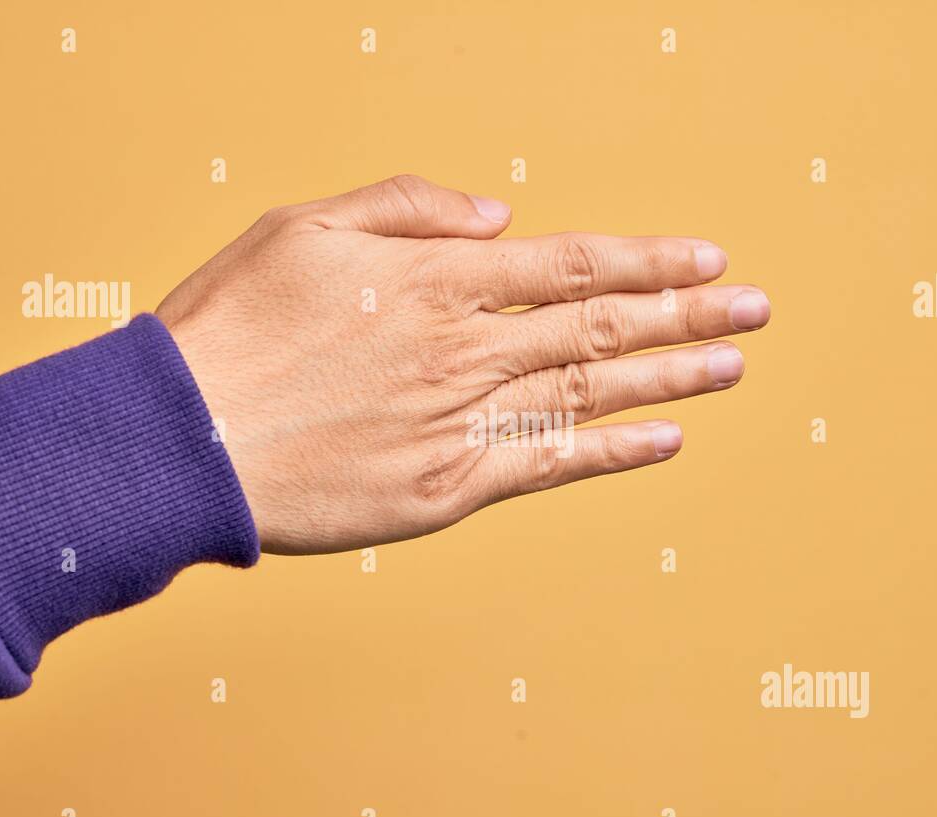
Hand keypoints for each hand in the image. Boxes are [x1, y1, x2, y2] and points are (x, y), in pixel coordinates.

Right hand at [157, 175, 770, 554]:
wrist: (180, 439)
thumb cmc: (230, 328)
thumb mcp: (301, 226)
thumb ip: (406, 207)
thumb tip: (501, 216)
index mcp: (433, 279)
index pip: (570, 264)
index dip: (646, 262)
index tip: (706, 260)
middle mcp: (464, 348)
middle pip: (601, 326)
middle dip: (687, 314)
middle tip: (756, 308)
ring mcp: (461, 422)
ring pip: (590, 392)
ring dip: (670, 377)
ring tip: (732, 364)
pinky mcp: (448, 489)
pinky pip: (550, 466)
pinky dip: (612, 452)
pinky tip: (666, 441)